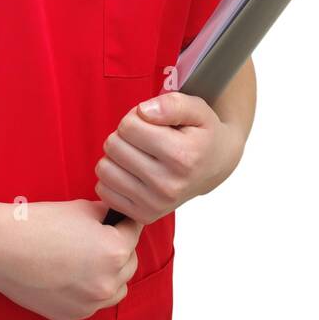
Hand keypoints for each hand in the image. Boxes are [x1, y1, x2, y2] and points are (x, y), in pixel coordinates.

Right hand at [0, 198, 144, 319]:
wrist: (2, 248)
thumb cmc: (38, 224)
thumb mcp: (80, 208)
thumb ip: (105, 214)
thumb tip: (115, 216)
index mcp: (114, 251)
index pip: (135, 232)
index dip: (125, 221)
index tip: (119, 218)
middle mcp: (107, 282)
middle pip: (129, 263)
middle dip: (119, 248)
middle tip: (100, 236)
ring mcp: (90, 303)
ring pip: (116, 289)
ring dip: (110, 274)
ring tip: (87, 258)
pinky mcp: (71, 316)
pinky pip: (91, 303)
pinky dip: (86, 290)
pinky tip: (68, 274)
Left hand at [94, 91, 244, 223]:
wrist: (214, 167)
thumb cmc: (202, 135)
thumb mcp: (197, 109)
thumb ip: (172, 103)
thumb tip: (143, 112)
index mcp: (182, 156)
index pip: (128, 126)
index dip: (135, 116)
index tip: (150, 122)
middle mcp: (168, 185)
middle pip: (114, 146)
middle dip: (124, 134)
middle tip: (143, 137)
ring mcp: (155, 204)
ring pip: (105, 168)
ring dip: (116, 155)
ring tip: (137, 152)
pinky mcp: (143, 216)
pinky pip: (104, 190)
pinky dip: (113, 176)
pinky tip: (131, 171)